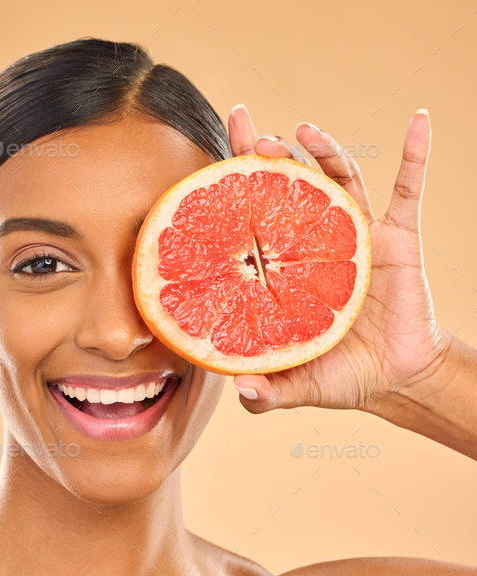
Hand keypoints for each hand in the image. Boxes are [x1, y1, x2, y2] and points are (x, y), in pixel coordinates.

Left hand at [228, 104, 451, 413]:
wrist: (396, 380)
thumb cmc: (341, 377)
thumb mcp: (297, 387)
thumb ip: (268, 394)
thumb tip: (241, 391)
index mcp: (287, 269)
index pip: (255, 215)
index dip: (237, 181)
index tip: (216, 151)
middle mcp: (318, 243)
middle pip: (292, 185)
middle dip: (272, 154)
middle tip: (254, 134)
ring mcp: (357, 236)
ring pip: (341, 180)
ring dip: (325, 150)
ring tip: (304, 130)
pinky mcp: (399, 240)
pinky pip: (409, 191)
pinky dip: (416, 156)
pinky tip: (417, 122)